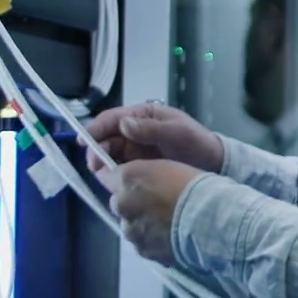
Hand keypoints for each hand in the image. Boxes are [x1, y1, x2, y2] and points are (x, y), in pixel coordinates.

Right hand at [84, 103, 224, 176]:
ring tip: (102, 175)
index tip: (84, 140)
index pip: (112, 119)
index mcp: (142, 115)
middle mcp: (134, 131)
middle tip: (95, 165)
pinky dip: (113, 173)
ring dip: (102, 163)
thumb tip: (124, 124)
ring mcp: (135, 149)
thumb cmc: (196, 141)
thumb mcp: (177, 131)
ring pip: (110, 154)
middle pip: (106, 138)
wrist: (213, 162)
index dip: (96, 128)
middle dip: (97, 150)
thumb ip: (151, 129)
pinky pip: (120, 168)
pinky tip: (112, 182)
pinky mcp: (138, 165)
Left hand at [108, 159, 204, 264]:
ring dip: (143, 223)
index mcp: (126, 180)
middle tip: (158, 201)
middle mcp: (121, 206)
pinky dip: (154, 240)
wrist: (208, 221)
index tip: (130, 178)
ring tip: (169, 223)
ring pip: (132, 225)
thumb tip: (132, 182)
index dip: (116, 176)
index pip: (106, 175)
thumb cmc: (193, 186)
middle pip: (119, 202)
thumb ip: (143, 174)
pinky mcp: (144, 252)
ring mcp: (131, 232)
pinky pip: (145, 243)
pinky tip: (173, 237)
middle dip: (133, 202)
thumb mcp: (167, 165)